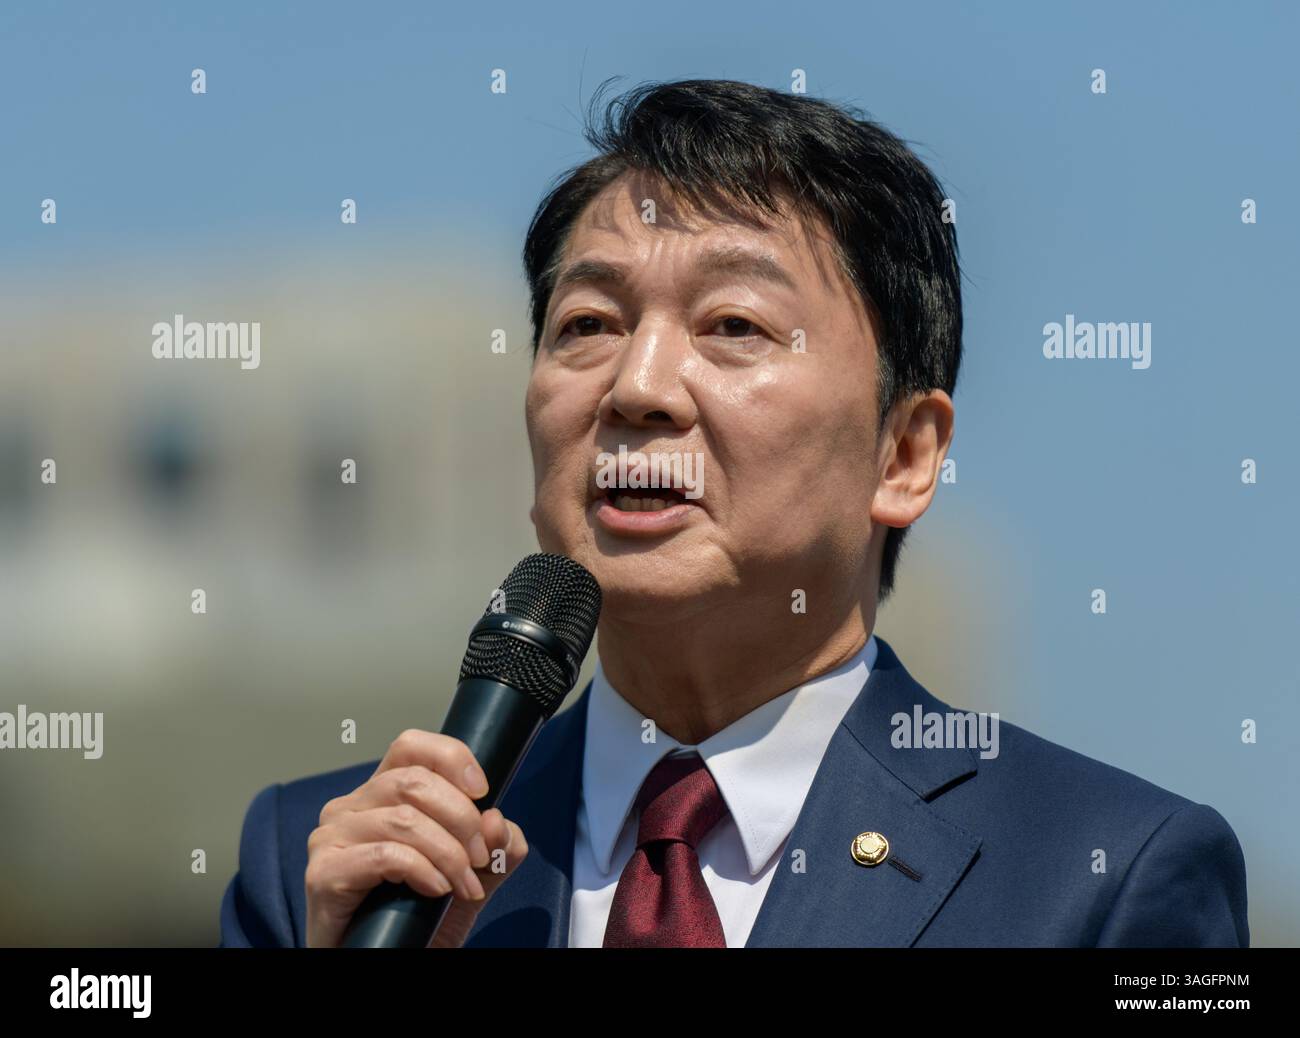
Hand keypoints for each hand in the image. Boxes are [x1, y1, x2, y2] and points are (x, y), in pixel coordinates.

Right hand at [304, 729, 528, 946]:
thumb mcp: (468, 877)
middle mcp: (350, 807)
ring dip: (449, 853)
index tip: (483, 791)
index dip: (452, 758)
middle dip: (462, 818)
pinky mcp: (323, 874)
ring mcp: (331, 838)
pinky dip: (422, 870)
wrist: (376, 964)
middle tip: (482, 857)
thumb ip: (493, 847)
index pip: (411, 747)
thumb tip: (498, 820)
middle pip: (414, 781)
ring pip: (404, 818)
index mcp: (380, 795)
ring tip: (464, 884)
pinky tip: (435, 890)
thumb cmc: (414, 919)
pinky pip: (385, 855)